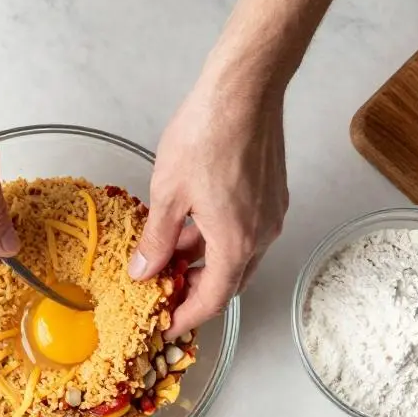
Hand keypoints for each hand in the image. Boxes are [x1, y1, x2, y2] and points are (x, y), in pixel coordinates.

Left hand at [131, 86, 288, 338]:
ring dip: (206, 263)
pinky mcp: (273, 195)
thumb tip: (144, 272)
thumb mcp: (167, 194)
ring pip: (238, 257)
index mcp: (235, 243)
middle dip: (196, 291)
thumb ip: (156, 240)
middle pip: (229, 283)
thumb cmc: (206, 135)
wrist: (245, 91)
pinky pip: (247, 233)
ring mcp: (271, 215)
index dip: (186, 317)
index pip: (212, 300)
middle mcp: (261, 236)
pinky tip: (193, 225)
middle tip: (164, 291)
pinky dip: (220, 240)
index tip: (165, 325)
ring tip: (170, 254)